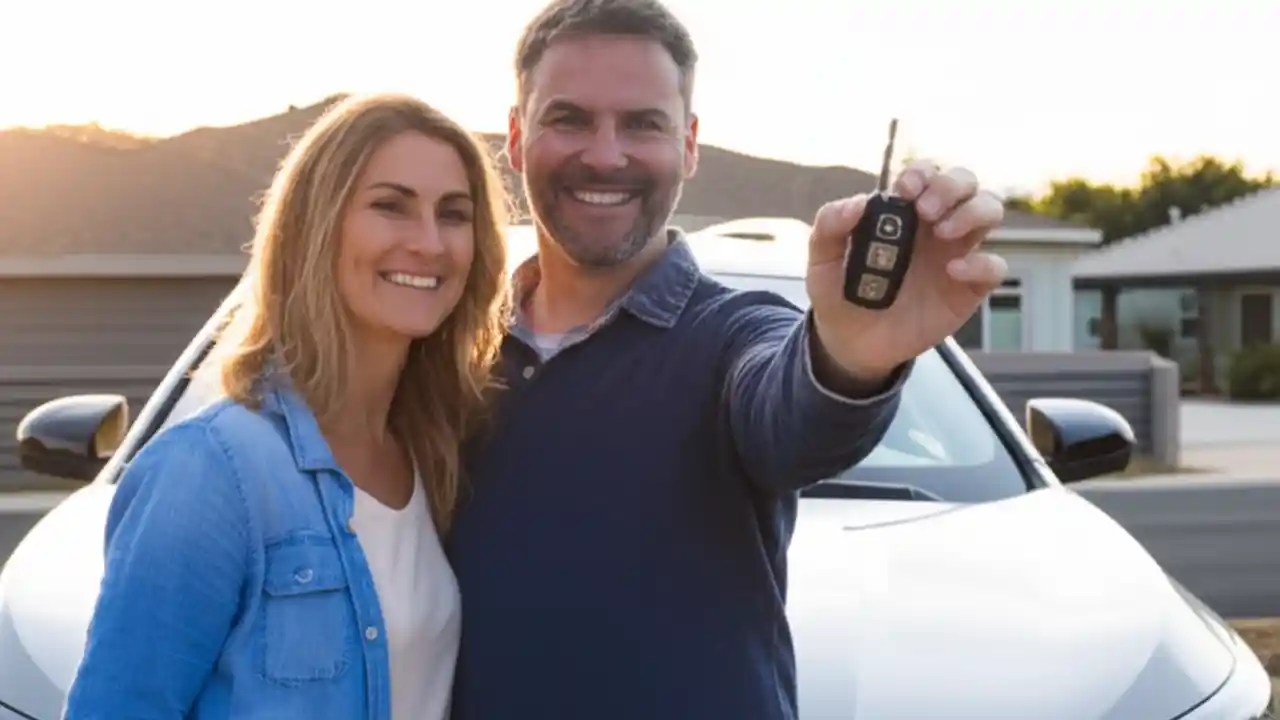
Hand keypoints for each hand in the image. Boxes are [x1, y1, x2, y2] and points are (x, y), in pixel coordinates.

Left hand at [805, 159, 1007, 385]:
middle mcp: (935, 226)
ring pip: (990, 211)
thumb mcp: (822, 261)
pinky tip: (952, 271)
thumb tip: (858, 203)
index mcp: (903, 212)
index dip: (922, 172)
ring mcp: (956, 253)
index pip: (926, 173)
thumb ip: (829, 226)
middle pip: (966, 182)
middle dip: (951, 185)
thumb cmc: (840, 294)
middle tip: (926, 211)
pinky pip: (994, 266)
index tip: (905, 190)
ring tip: (943, 232)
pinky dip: (981, 263)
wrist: (852, 344)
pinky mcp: (969, 287)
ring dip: (973, 211)